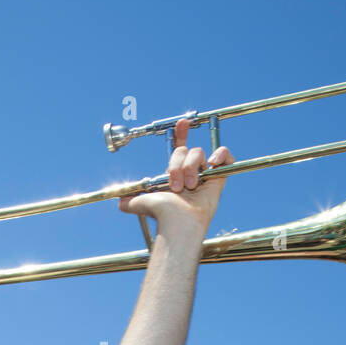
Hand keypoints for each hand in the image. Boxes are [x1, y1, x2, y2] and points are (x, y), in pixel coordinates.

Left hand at [120, 119, 232, 233]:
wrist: (178, 221)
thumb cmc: (162, 214)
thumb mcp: (140, 202)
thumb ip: (130, 200)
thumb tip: (119, 202)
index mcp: (175, 173)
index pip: (179, 147)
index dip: (181, 134)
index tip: (181, 123)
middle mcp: (190, 172)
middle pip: (184, 149)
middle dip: (176, 165)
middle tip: (175, 186)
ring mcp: (205, 174)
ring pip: (199, 152)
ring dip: (190, 167)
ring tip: (190, 186)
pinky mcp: (220, 178)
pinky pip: (225, 157)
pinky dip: (221, 155)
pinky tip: (211, 165)